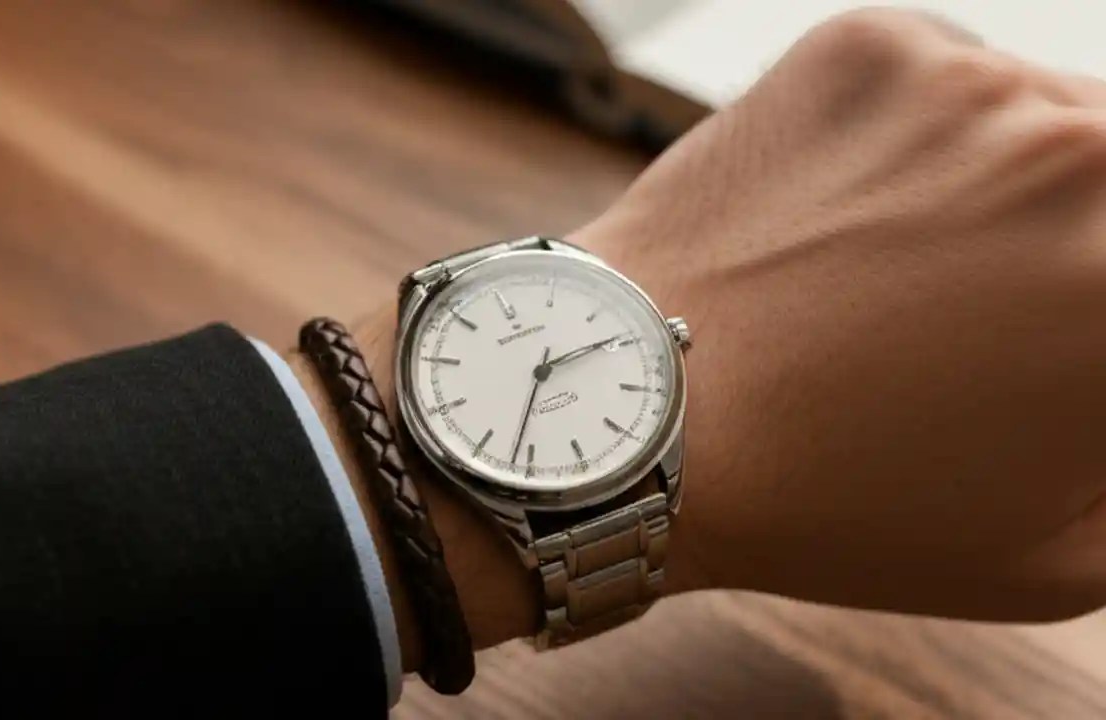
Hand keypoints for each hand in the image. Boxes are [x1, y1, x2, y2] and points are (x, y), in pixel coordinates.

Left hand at [289, 8, 1105, 672]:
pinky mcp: (874, 44)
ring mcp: (970, 83)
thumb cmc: (830, 504)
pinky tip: (852, 218)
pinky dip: (926, 141)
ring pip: (1050, 119)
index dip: (1098, 320)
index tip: (1066, 337)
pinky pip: (952, 80)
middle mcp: (1083, 153)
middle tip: (1006, 303)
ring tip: (908, 270)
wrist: (642, 417)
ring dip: (1016, 184)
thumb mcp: (1058, 557)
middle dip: (1087, 244)